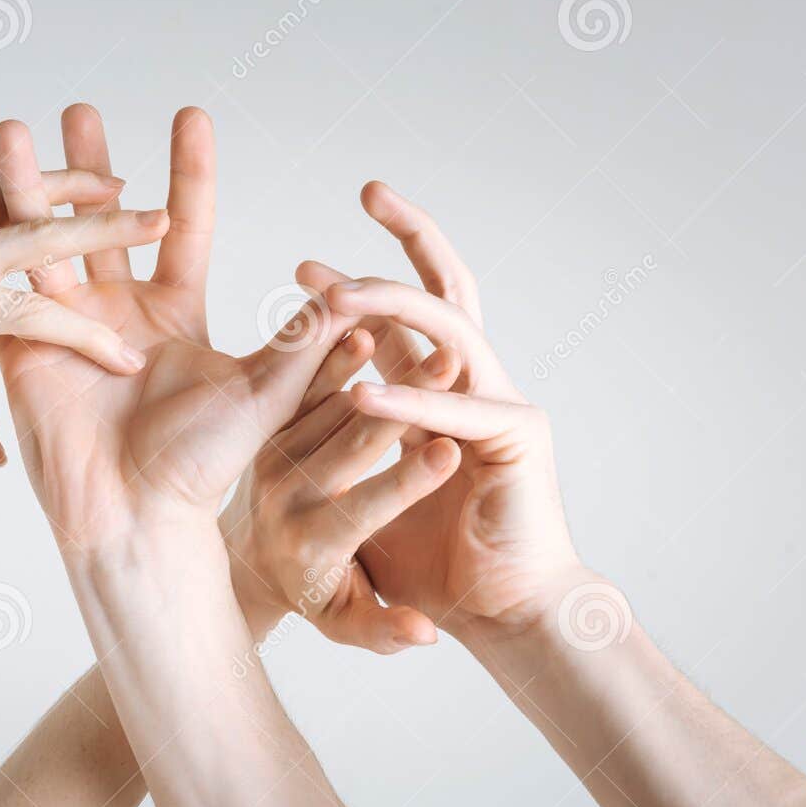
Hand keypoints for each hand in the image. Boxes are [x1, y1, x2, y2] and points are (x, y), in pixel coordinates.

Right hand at [0, 106, 353, 548]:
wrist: (136, 520)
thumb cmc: (202, 468)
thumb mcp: (265, 395)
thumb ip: (304, 342)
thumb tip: (359, 293)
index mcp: (173, 313)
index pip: (180, 225)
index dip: (186, 171)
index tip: (189, 114)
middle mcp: (117, 313)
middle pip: (100, 221)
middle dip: (89, 164)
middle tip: (79, 109)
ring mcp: (66, 330)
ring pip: (43, 243)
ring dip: (27, 187)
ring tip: (13, 128)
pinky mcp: (25, 354)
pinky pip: (4, 294)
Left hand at [221, 329, 462, 649]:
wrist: (251, 566)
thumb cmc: (321, 597)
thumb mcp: (347, 624)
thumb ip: (385, 631)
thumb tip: (425, 635)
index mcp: (311, 544)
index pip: (366, 507)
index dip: (406, 482)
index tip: (447, 453)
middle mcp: (286, 499)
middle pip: (347, 447)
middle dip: (398, 404)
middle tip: (444, 366)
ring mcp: (270, 461)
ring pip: (321, 406)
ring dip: (355, 363)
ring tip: (396, 328)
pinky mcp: (264, 430)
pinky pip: (297, 387)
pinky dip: (326, 354)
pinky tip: (359, 318)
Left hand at [298, 183, 582, 634]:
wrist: (501, 615)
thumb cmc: (429, 565)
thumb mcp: (361, 495)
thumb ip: (338, 453)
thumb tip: (286, 420)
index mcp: (433, 395)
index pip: (394, 324)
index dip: (352, 289)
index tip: (303, 269)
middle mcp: (470, 385)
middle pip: (441, 291)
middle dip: (408, 237)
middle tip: (369, 190)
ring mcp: (498, 402)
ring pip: (449, 328)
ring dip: (392, 304)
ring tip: (335, 296)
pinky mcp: (518, 434)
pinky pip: (455, 407)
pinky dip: (409, 402)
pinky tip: (363, 395)